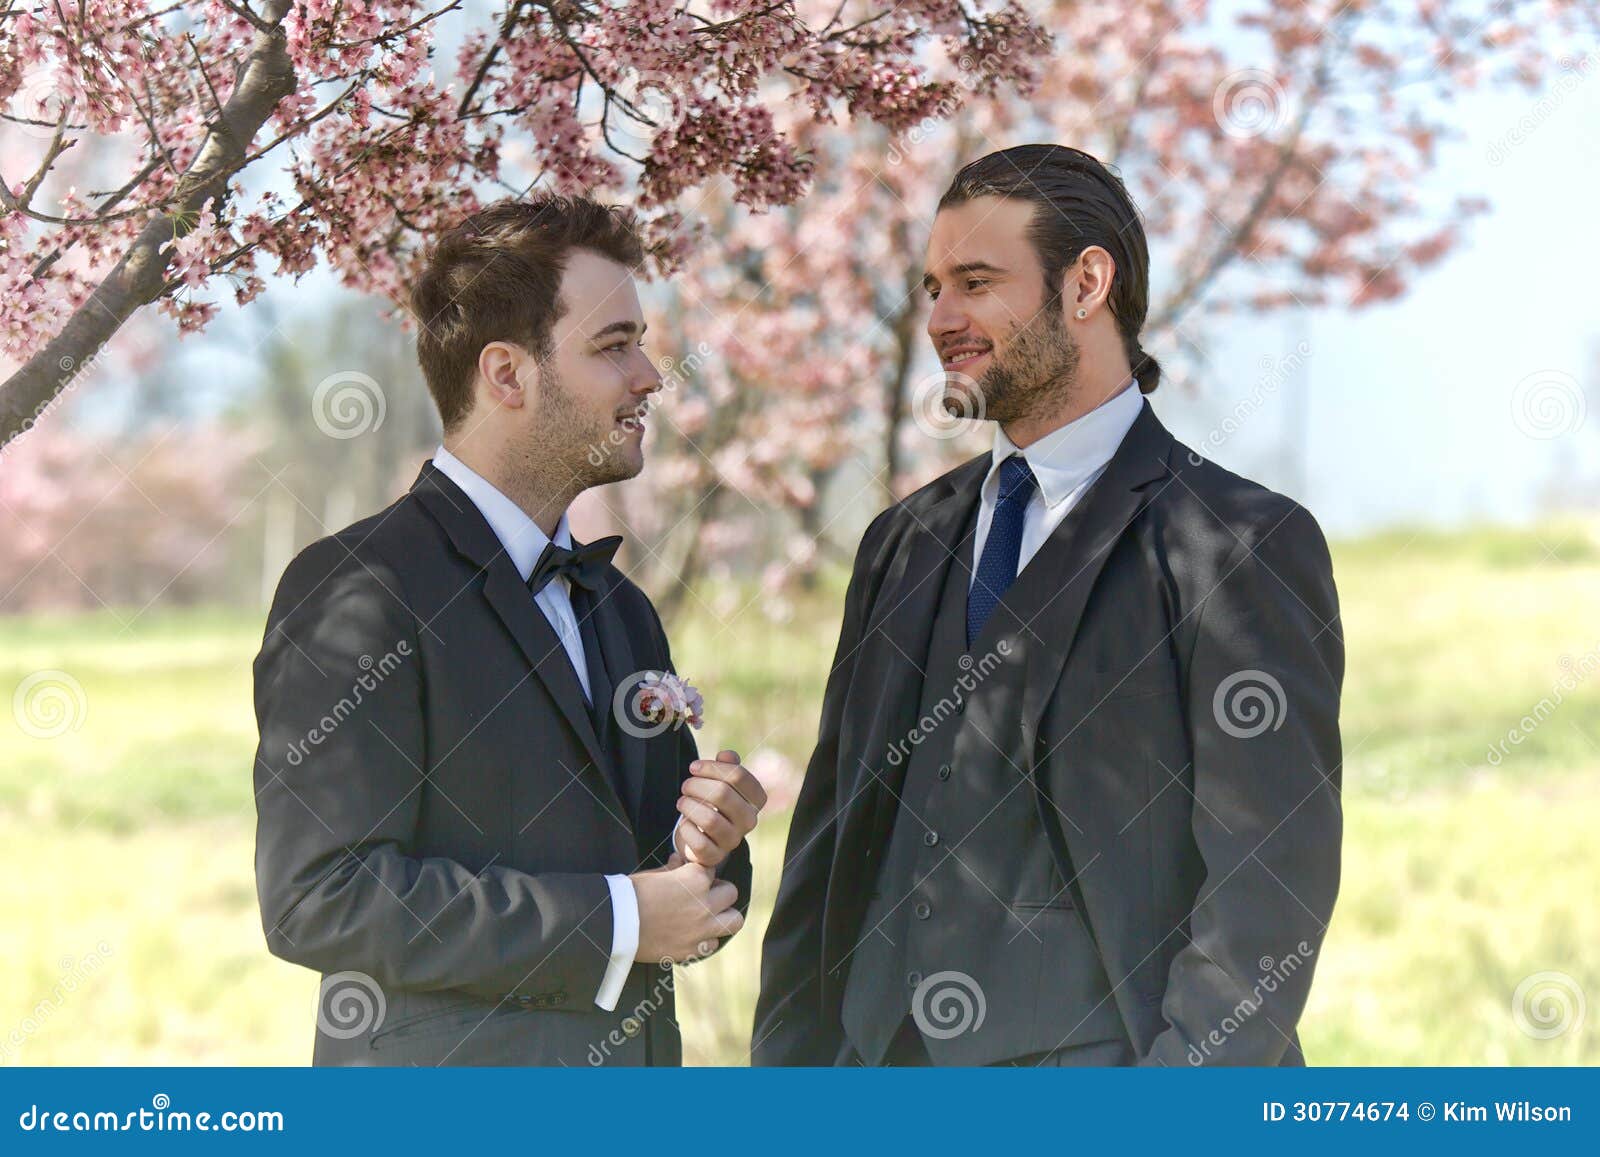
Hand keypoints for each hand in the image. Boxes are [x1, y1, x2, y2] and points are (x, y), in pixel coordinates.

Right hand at [630, 859, 742, 962]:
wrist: (614, 925)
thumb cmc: (630, 895)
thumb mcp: (652, 874)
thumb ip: (672, 868)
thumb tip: (678, 861)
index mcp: (695, 879)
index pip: (712, 869)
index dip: (701, 872)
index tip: (693, 876)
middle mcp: (705, 903)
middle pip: (731, 892)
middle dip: (719, 891)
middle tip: (705, 894)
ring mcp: (701, 929)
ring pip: (734, 921)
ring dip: (724, 916)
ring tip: (711, 915)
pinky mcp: (692, 950)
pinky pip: (712, 944)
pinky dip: (706, 939)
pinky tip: (693, 935)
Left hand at [673, 748, 767, 867]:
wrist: (706, 836)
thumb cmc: (714, 803)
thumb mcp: (723, 782)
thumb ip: (727, 765)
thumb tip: (726, 755)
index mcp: (756, 799)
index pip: (738, 775)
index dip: (711, 767)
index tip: (693, 767)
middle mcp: (749, 821)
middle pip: (722, 794)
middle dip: (696, 785)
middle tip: (686, 786)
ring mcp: (733, 840)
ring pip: (709, 819)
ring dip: (688, 805)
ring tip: (682, 802)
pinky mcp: (715, 856)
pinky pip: (699, 841)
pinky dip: (686, 828)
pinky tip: (684, 823)